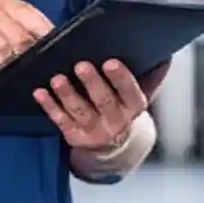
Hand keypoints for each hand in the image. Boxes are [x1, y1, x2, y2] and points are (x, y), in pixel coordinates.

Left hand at [33, 59, 169, 149]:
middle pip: (103, 101)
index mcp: (134, 107)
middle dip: (92, 83)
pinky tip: (39, 92)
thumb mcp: (139, 96)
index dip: (121, 78)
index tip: (110, 62)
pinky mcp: (75, 137)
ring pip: (80, 111)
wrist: (115, 147)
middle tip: (80, 65)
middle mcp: (116, 121)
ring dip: (67, 94)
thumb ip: (151, 77)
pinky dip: (49, 106)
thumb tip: (165, 55)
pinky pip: (61, 121)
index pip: (131, 92)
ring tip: (56, 78)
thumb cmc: (125, 109)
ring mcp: (94, 131)